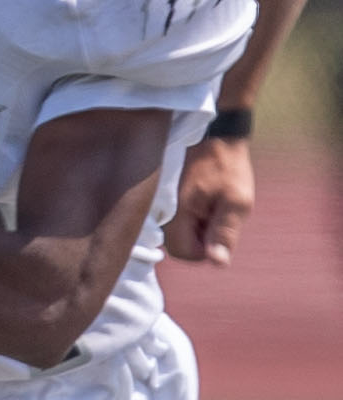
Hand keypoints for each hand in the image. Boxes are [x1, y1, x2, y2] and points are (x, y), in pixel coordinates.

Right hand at [163, 134, 253, 265]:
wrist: (216, 136)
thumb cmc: (228, 166)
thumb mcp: (237, 200)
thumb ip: (225, 232)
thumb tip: (218, 263)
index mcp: (177, 214)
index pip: (185, 253)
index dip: (208, 248)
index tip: (222, 226)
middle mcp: (163, 213)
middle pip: (181, 247)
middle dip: (203, 237)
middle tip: (219, 211)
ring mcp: (163, 207)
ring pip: (180, 235)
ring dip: (201, 226)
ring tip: (213, 202)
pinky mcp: (167, 203)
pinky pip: (179, 223)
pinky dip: (196, 217)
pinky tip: (206, 199)